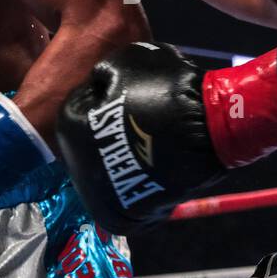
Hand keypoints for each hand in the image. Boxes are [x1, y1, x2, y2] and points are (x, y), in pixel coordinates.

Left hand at [56, 41, 276, 234]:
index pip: (77, 108)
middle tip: (137, 121)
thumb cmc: (165, 90)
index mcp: (69, 127)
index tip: (126, 96)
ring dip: (119, 161)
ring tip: (149, 145)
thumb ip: (103, 74)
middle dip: (106, 132)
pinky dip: (133, 187)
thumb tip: (100, 85)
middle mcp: (75, 165)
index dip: (102, 98)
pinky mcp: (122, 215)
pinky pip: (121, 199)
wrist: (207, 128)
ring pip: (103, 173)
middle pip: (87, 144)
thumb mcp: (126, 62)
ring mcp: (98, 194)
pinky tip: (152, 169)